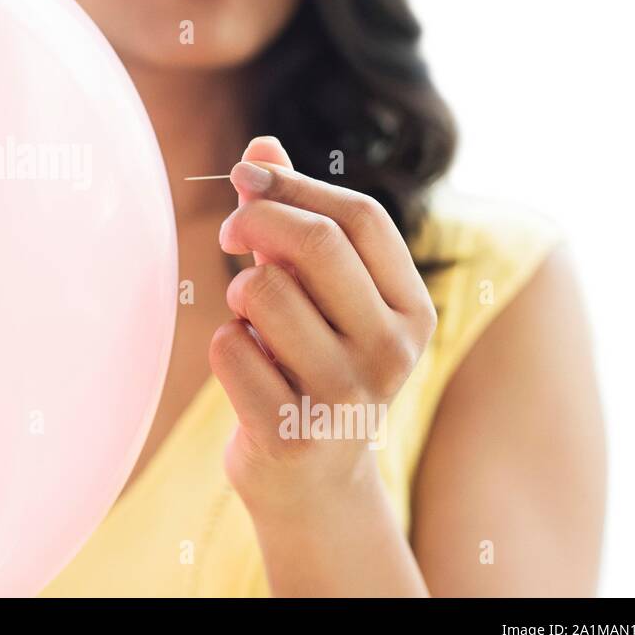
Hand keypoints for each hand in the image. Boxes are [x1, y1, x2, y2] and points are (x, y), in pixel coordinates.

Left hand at [208, 137, 437, 520]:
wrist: (312, 487)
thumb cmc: (311, 367)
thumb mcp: (318, 295)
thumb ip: (294, 221)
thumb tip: (258, 147)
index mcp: (412, 309)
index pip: (361, 217)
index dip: (295, 185)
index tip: (246, 175)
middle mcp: (392, 352)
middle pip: (317, 243)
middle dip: (257, 219)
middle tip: (230, 230)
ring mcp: (345, 398)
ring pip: (263, 294)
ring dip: (238, 294)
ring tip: (248, 319)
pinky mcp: (290, 435)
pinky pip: (227, 349)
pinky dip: (222, 346)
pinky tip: (246, 370)